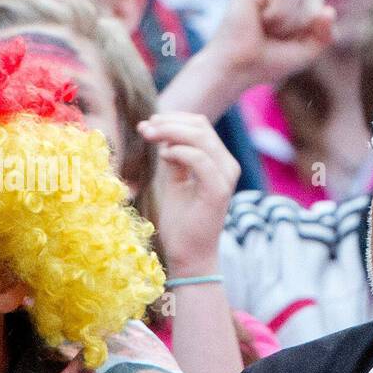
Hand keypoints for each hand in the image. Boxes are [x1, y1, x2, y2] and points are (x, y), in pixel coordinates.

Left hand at [139, 112, 238, 276]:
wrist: (190, 254)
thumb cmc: (182, 220)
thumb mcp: (175, 179)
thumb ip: (176, 156)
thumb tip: (162, 131)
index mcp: (219, 162)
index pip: (201, 126)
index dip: (174, 119)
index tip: (148, 124)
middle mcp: (227, 166)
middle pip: (201, 127)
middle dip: (169, 122)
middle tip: (144, 128)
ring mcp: (226, 178)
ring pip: (201, 138)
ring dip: (170, 133)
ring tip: (150, 138)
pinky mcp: (219, 190)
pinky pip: (199, 159)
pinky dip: (178, 152)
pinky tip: (163, 156)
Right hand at [206, 0, 335, 93]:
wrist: (238, 69)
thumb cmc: (268, 62)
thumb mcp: (306, 51)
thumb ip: (324, 34)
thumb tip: (330, 11)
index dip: (311, 22)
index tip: (287, 38)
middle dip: (301, 22)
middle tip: (275, 34)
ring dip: (288, 22)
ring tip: (265, 29)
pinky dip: (276, 16)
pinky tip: (257, 21)